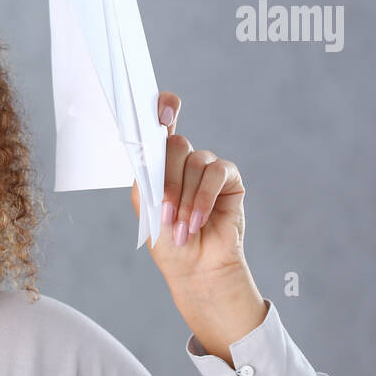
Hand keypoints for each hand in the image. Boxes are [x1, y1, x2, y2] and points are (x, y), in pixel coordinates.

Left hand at [130, 91, 265, 362]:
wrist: (194, 267)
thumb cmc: (167, 240)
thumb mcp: (147, 208)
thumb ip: (147, 178)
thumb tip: (149, 152)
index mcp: (158, 164)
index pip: (160, 125)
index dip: (163, 108)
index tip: (163, 111)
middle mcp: (182, 161)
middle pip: (175, 145)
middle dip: (168, 181)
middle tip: (164, 212)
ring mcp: (206, 168)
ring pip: (195, 163)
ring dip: (185, 199)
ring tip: (181, 228)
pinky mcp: (228, 179)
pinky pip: (215, 174)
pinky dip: (203, 199)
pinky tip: (197, 221)